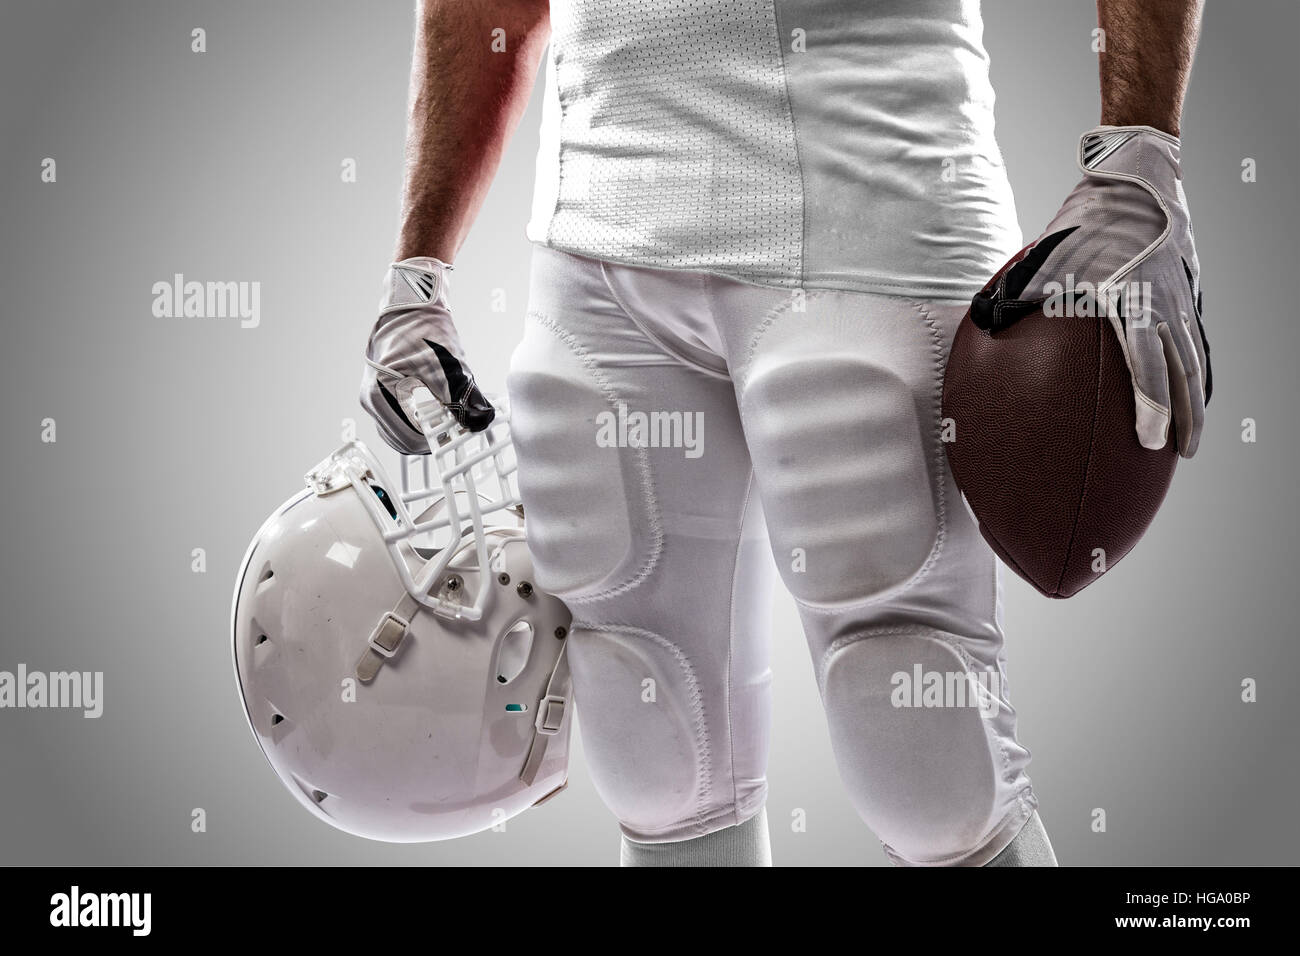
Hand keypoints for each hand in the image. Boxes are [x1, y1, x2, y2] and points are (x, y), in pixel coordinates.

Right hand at [359, 256, 495, 453]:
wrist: (411, 304)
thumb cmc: (424, 329)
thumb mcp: (449, 365)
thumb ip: (465, 397)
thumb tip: (481, 419)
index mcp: (380, 394)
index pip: (409, 438)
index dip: (438, 442)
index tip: (461, 436)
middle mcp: (370, 399)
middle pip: (403, 439)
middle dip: (432, 439)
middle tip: (458, 431)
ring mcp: (372, 396)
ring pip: (400, 432)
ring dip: (424, 432)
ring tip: (450, 422)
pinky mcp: (379, 392)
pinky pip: (398, 419)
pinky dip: (417, 422)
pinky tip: (437, 414)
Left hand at [971, 126, 1211, 456]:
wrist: (1135, 177)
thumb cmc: (1084, 220)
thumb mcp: (1045, 256)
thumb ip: (1016, 293)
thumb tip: (981, 322)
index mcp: (1130, 302)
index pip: (1147, 366)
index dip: (1152, 407)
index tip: (1150, 441)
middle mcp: (1163, 304)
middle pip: (1180, 373)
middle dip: (1182, 417)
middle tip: (1178, 454)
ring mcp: (1180, 298)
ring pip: (1194, 359)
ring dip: (1195, 400)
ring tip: (1192, 436)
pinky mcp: (1188, 291)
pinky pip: (1197, 340)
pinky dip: (1197, 369)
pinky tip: (1194, 393)